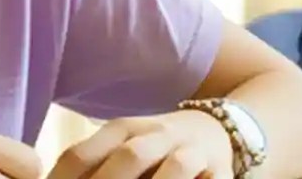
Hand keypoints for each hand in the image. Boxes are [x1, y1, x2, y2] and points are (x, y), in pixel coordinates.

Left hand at [47, 110, 231, 178]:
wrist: (215, 129)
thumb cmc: (153, 149)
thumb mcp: (119, 148)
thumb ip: (88, 167)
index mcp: (120, 130)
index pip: (80, 156)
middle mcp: (155, 136)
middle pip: (127, 159)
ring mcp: (191, 152)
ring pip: (175, 169)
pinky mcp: (221, 172)